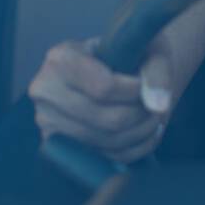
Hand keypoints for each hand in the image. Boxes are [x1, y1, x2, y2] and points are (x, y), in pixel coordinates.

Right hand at [27, 36, 173, 162]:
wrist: (107, 65)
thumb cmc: (126, 51)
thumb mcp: (144, 46)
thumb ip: (156, 71)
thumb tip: (159, 106)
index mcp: (60, 59)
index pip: (104, 87)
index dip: (136, 92)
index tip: (148, 85)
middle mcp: (45, 91)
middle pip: (107, 120)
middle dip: (142, 115)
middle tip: (159, 105)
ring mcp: (48, 122)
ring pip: (108, 142)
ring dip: (141, 132)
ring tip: (155, 116)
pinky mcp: (58, 147)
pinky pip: (105, 158)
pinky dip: (134, 148)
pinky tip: (146, 132)